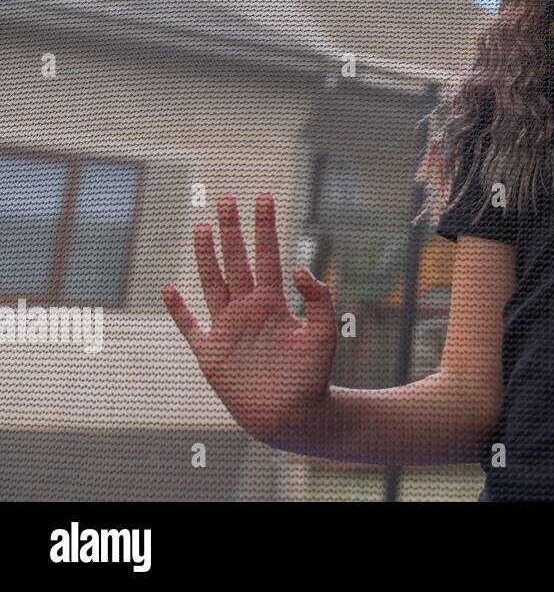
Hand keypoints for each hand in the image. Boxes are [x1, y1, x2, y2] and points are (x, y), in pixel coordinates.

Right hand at [163, 192, 337, 445]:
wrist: (293, 416)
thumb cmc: (313, 377)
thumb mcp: (324, 333)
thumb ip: (318, 298)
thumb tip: (298, 267)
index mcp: (275, 303)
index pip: (268, 255)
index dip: (265, 227)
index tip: (263, 197)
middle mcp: (249, 309)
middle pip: (237, 261)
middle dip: (233, 229)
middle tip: (227, 197)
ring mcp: (228, 329)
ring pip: (213, 283)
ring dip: (206, 255)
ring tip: (202, 226)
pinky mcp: (211, 354)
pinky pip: (190, 327)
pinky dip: (178, 310)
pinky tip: (169, 289)